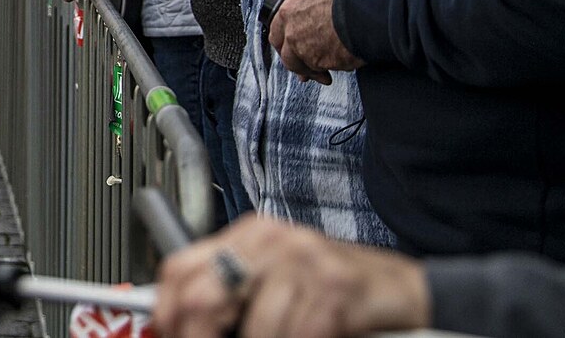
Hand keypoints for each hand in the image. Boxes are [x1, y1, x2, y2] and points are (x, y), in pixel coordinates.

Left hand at [152, 215, 429, 337]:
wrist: (400, 290)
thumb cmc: (332, 292)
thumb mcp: (273, 284)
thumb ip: (229, 298)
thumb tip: (178, 324)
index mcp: (247, 236)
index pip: (180, 270)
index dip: (166, 314)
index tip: (165, 335)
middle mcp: (270, 241)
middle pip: (204, 297)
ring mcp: (304, 260)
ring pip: (256, 328)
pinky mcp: (336, 287)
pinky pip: (298, 335)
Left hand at [267, 0, 364, 83]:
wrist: (363, 8)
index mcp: (290, 9)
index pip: (277, 30)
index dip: (285, 41)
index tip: (292, 47)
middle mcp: (291, 30)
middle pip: (285, 53)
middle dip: (294, 62)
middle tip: (303, 71)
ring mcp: (303, 49)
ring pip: (301, 66)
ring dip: (312, 72)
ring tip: (324, 77)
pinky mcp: (318, 63)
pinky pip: (322, 70)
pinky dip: (329, 72)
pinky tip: (339, 70)